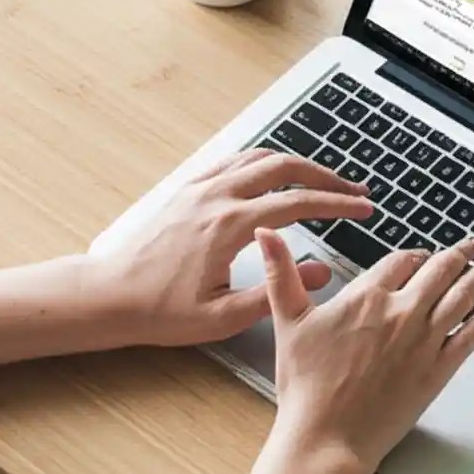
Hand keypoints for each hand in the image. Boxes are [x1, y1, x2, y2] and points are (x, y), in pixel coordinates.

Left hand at [102, 149, 372, 346]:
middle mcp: (217, 197)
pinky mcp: (188, 190)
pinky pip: (234, 161)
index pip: (299, 203)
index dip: (338, 204)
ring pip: (260, 157)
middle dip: (326, 175)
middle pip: (285, 167)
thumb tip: (322, 271)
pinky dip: (264, 161)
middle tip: (353, 189)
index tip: (365, 207)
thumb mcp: (223, 316)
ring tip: (322, 180)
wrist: (108, 297)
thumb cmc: (160, 311)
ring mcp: (201, 189)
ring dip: (297, 164)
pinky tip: (275, 174)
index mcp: (230, 226)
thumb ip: (277, 291)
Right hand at [243, 230, 473, 473]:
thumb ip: (280, 273)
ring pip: (462, 295)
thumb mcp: (287, 322)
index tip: (420, 255)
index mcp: (367, 296)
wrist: (327, 436)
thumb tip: (266, 234)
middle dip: (457, 254)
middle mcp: (401, 311)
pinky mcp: (439, 368)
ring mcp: (424, 339)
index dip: (414, 255)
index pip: (400, 260)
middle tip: (471, 246)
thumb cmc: (306, 387)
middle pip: (439, 270)